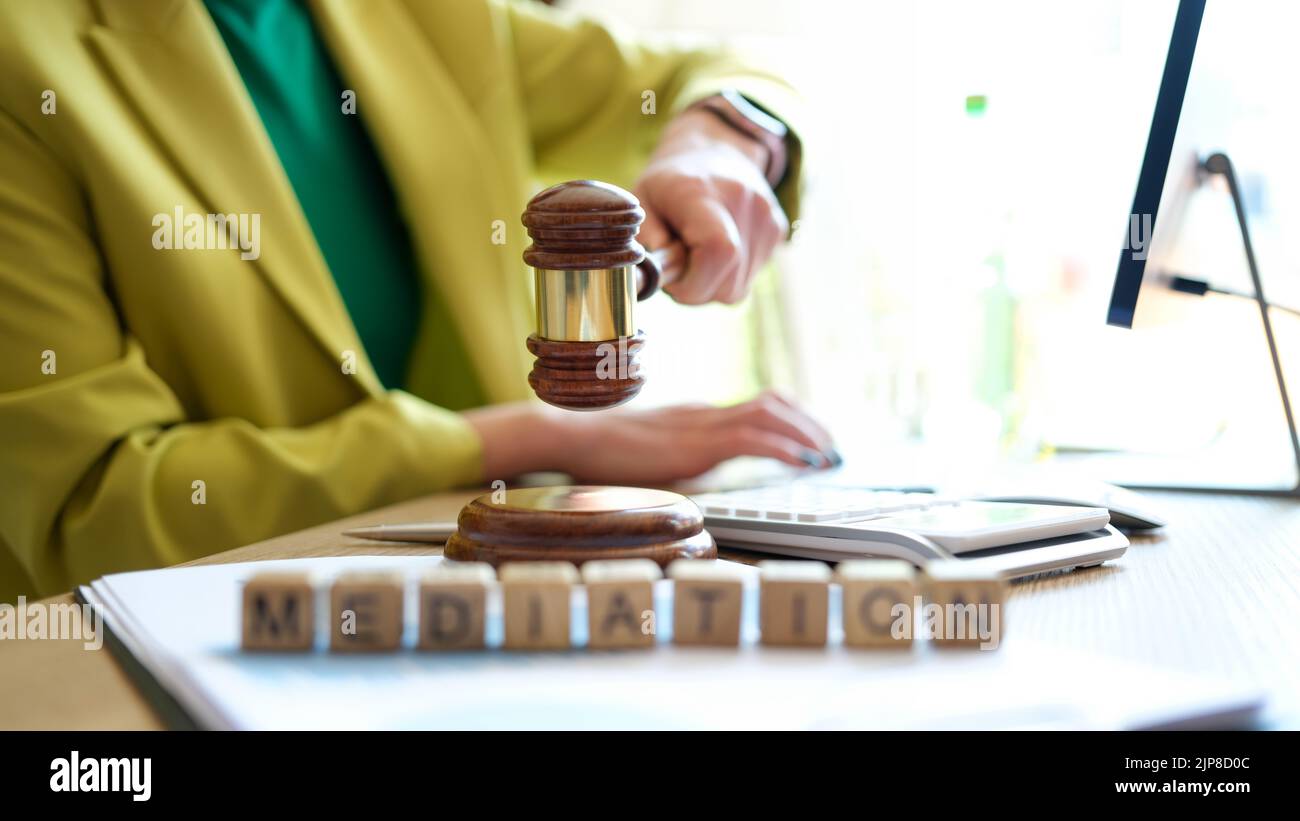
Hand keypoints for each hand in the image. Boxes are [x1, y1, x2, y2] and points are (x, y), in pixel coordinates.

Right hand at [464, 392, 835, 484]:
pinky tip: (804, 463)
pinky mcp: (694, 442)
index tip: (814, 441)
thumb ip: (678, 463)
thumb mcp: (650, 459)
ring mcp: (700, 424)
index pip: (757, 407)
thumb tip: (698, 476)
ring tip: (827, 455)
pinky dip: (785, 449)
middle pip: (773, 405)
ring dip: (805, 435)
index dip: (793, 420)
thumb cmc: (599, 454)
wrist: (570, 436)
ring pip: (770, 416)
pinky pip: (752, 439)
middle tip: (833, 449)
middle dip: (810, 426)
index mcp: (696, 417)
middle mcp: (704, 413)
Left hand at [634, 109, 787, 305]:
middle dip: (697, 289)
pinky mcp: (778, 230)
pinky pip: (749, 278)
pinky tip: (715, 250)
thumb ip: (645, 245)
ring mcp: (767, 217)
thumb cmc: (668, 184)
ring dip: (712, 284)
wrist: (713, 149)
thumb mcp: (641, 205)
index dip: (692, 284)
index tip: (671, 277)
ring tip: (696, 254)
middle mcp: (743, 201)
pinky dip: (728, 275)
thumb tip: (654, 282)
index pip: (717, 252)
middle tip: (679, 266)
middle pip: (729, 283)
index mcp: (702, 192)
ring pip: (738, 288)